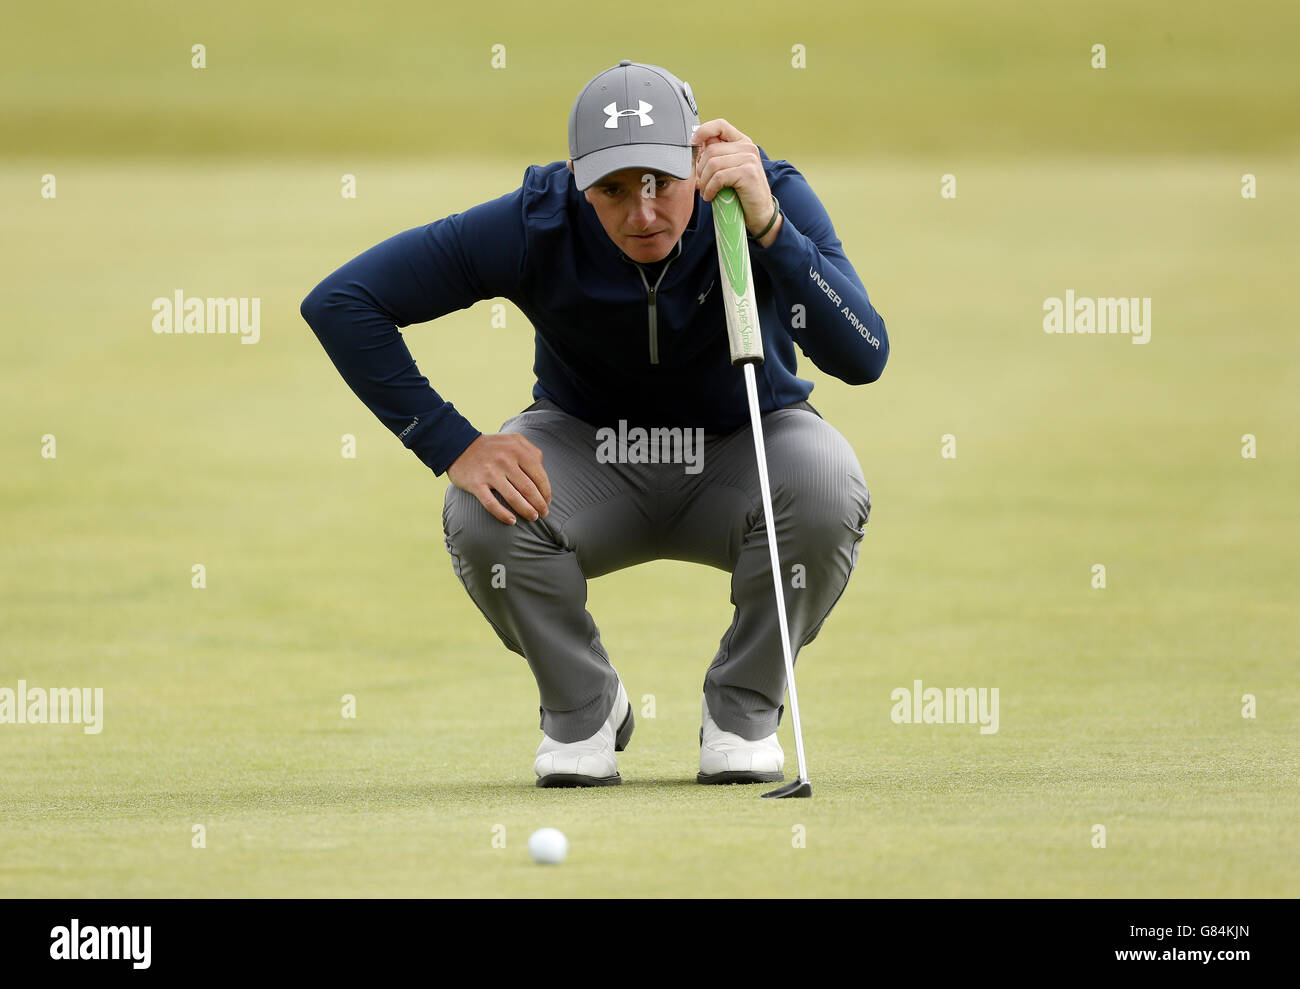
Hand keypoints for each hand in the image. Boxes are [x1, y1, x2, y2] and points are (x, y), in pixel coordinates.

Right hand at [447, 433, 550, 524]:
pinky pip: (491, 503)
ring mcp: (490, 473)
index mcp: (517, 450)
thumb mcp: (514, 440)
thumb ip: (531, 451)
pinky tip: (512, 521)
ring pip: (513, 498)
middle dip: (539, 504)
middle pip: (528, 489)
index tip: (547, 501)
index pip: (539, 475)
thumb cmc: (492, 446)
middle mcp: (505, 461)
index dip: (546, 491)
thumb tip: (543, 469)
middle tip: (543, 513)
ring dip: (526, 511)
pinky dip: (503, 515)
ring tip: (533, 517)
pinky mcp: (475, 484)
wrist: (458, 445)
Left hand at [692, 118, 781, 244]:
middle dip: (701, 169)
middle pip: (711, 149)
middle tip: (702, 183)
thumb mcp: (728, 170)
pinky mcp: (748, 173)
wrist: (759, 214)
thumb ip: (717, 156)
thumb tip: (697, 145)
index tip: (693, 142)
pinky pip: (718, 177)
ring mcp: (749, 159)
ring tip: (707, 192)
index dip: (703, 130)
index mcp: (742, 142)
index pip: (720, 125)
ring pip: (713, 164)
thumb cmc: (741, 193)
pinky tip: (710, 196)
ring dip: (705, 181)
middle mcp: (748, 147)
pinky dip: (710, 189)